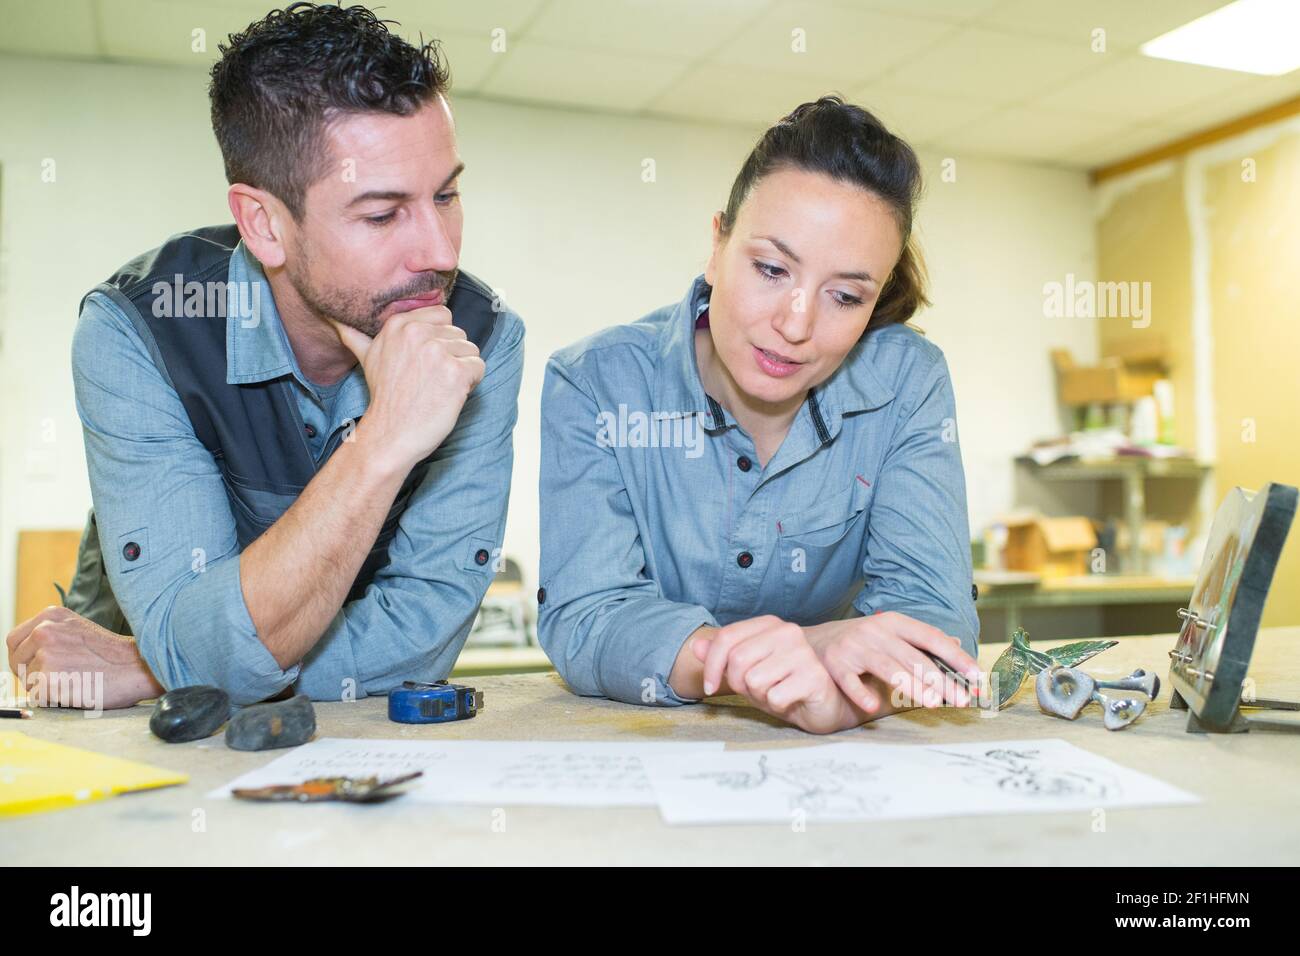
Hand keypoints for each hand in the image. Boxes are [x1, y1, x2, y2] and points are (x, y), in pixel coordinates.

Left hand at [5, 606, 163, 709]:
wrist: (137, 667)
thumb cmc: (111, 654)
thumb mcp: (78, 629)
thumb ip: (51, 635)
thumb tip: (26, 655)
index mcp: (51, 617)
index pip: (13, 640)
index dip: (22, 657)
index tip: (36, 666)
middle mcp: (44, 632)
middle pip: (16, 662)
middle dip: (31, 674)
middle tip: (59, 678)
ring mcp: (45, 656)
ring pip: (28, 682)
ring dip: (46, 688)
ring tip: (75, 681)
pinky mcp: (49, 680)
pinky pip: (38, 697)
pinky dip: (54, 700)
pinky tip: (76, 691)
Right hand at [333, 305, 485, 473]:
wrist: (391, 434)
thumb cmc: (386, 399)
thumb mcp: (367, 359)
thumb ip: (356, 336)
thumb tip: (334, 320)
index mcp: (400, 324)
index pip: (442, 315)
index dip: (439, 340)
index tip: (423, 362)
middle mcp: (418, 333)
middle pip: (459, 334)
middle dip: (451, 357)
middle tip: (428, 380)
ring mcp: (438, 352)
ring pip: (471, 350)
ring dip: (461, 371)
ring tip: (436, 388)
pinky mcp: (456, 372)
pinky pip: (479, 367)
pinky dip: (471, 384)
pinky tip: (449, 395)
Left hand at [691, 615, 861, 733]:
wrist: (821, 705)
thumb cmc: (782, 686)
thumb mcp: (746, 671)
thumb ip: (721, 657)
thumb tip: (695, 646)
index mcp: (769, 624)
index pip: (726, 638)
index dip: (711, 666)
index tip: (710, 686)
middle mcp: (787, 632)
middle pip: (737, 661)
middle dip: (739, 684)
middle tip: (756, 691)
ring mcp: (803, 652)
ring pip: (754, 681)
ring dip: (759, 696)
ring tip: (776, 693)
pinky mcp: (814, 676)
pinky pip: (775, 697)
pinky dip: (777, 706)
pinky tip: (790, 700)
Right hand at [805, 611, 980, 712]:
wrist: (809, 641)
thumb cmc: (859, 642)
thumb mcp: (890, 634)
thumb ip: (921, 642)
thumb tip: (958, 646)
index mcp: (894, 622)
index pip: (931, 638)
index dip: (955, 657)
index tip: (976, 676)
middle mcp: (875, 631)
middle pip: (913, 656)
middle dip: (940, 679)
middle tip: (960, 699)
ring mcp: (853, 646)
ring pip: (888, 667)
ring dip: (912, 686)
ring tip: (932, 703)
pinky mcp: (833, 664)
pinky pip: (850, 681)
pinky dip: (862, 693)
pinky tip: (874, 706)